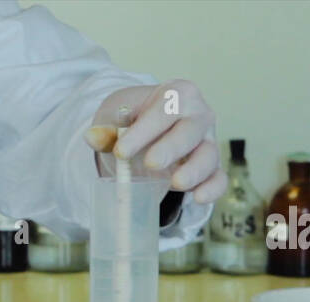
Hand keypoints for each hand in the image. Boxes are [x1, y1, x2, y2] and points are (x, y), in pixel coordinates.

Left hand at [84, 81, 226, 204]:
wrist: (147, 132)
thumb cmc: (134, 120)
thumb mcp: (115, 118)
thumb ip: (106, 129)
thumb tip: (91, 137)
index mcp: (177, 95)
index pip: (163, 110)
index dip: (143, 131)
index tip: (121, 151)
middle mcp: (198, 116)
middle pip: (191, 130)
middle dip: (171, 148)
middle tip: (151, 163)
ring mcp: (208, 142)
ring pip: (209, 155)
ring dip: (195, 170)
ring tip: (176, 183)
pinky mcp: (211, 167)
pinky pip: (218, 178)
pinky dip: (212, 188)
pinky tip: (197, 198)